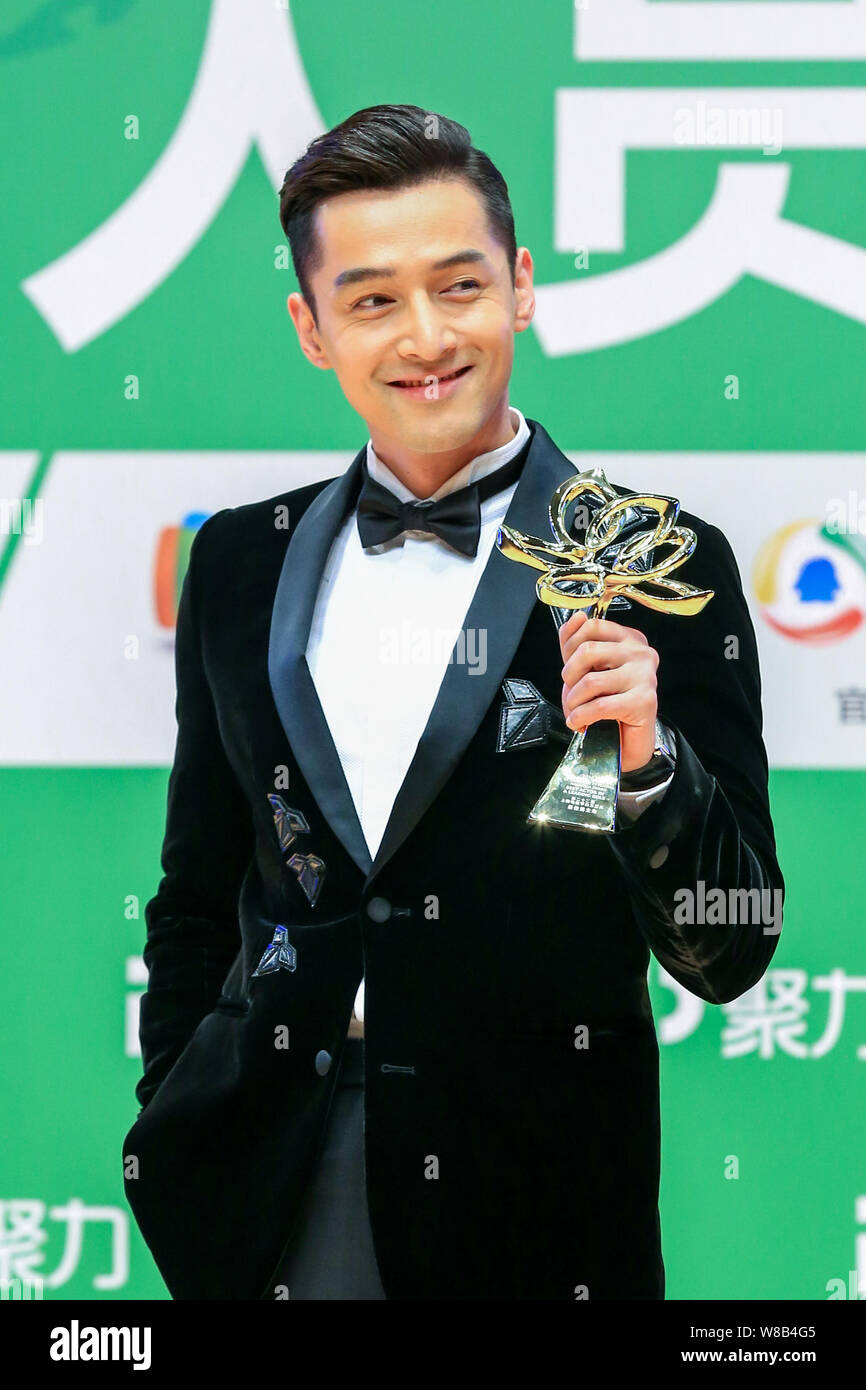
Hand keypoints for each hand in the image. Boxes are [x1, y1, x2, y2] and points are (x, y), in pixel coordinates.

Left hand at [559, 611, 658, 774]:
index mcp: (630, 639)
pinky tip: (579, 722)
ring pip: (591, 681)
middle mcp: (641, 653)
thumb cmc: (609, 702)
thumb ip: (577, 642)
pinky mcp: (644, 702)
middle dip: (569, 677)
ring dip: (573, 702)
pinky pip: (599, 706)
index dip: (570, 647)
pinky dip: (580, 717)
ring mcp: (645, 676)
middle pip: (588, 651)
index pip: (593, 626)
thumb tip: (577, 618)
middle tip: (571, 693)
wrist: (629, 740)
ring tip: (575, 711)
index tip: (570, 669)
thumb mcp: (588, 668)